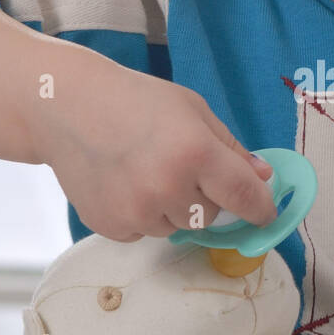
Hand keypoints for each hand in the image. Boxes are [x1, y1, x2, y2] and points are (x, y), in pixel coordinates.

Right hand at [31, 48, 277, 241]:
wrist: (66, 107)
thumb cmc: (136, 101)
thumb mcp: (193, 111)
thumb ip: (231, 148)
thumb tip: (263, 179)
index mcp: (195, 153)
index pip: (244, 196)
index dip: (261, 208)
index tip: (267, 214)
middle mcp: (168, 188)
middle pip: (211, 216)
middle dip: (205, 196)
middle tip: (178, 165)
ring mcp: (137, 211)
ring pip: (179, 227)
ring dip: (174, 208)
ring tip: (146, 171)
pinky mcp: (112, 226)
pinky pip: (146, 232)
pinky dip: (143, 215)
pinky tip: (125, 183)